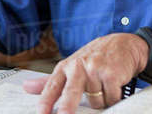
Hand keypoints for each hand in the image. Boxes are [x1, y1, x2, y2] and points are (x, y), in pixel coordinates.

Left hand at [22, 33, 148, 113]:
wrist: (124, 44)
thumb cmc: (95, 57)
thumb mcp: (71, 65)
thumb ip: (50, 80)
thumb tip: (26, 87)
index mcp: (66, 66)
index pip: (52, 86)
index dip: (45, 101)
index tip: (41, 113)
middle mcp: (79, 66)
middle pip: (71, 93)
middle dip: (67, 108)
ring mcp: (95, 69)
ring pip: (95, 102)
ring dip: (101, 100)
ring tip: (104, 85)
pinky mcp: (111, 73)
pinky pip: (110, 99)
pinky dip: (114, 97)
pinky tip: (114, 85)